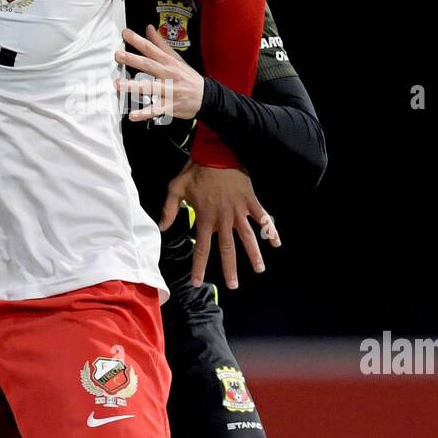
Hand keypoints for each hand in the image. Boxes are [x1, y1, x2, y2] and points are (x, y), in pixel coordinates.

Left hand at [114, 25, 204, 120]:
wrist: (206, 96)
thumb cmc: (188, 77)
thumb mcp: (176, 58)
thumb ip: (160, 44)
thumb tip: (149, 28)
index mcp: (168, 62)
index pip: (151, 48)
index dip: (138, 40)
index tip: (125, 33)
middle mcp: (168, 75)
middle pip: (149, 65)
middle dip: (133, 60)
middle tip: (118, 55)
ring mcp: (169, 90)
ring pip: (150, 87)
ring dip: (133, 86)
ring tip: (118, 84)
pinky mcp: (169, 106)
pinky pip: (155, 110)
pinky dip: (144, 113)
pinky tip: (132, 115)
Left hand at [159, 161, 281, 288]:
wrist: (216, 151)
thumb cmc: (195, 170)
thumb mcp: (176, 188)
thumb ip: (168, 209)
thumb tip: (162, 228)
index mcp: (204, 218)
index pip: (201, 248)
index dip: (199, 266)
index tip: (197, 282)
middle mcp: (223, 219)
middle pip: (227, 249)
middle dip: (229, 269)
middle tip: (233, 285)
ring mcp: (238, 211)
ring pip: (247, 237)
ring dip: (254, 254)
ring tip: (259, 270)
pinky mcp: (250, 201)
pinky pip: (262, 218)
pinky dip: (270, 230)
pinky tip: (276, 243)